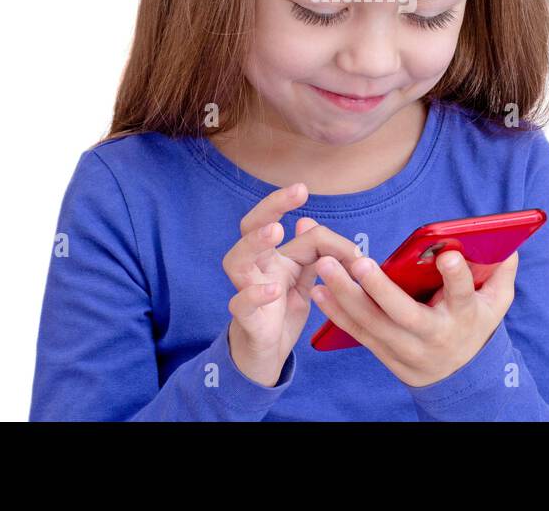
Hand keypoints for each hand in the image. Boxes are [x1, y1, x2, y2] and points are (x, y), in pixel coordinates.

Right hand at [223, 182, 363, 385]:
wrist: (267, 355)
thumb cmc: (282, 312)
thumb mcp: (305, 281)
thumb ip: (312, 255)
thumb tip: (308, 221)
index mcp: (270, 256)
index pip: (276, 223)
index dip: (298, 215)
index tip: (310, 197)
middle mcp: (255, 268)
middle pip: (248, 229)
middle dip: (270, 207)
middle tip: (297, 192)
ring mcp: (246, 292)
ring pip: (236, 261)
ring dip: (254, 243)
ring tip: (275, 231)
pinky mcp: (247, 321)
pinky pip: (241, 304)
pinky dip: (255, 295)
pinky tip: (273, 289)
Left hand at [310, 249, 518, 386]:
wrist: (458, 375)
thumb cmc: (474, 324)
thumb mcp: (496, 303)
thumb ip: (501, 272)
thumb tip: (510, 241)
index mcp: (463, 316)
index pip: (462, 295)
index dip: (456, 276)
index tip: (448, 255)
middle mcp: (432, 334)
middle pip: (405, 314)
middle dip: (380, 289)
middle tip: (359, 262)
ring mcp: (405, 348)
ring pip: (372, 324)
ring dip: (345, 296)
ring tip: (325, 266)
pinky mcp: (384, 353)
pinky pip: (357, 333)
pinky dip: (335, 313)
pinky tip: (317, 291)